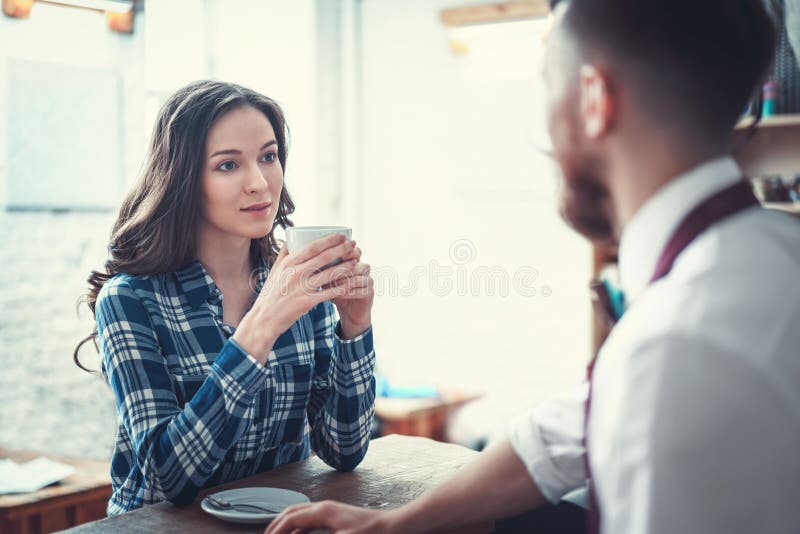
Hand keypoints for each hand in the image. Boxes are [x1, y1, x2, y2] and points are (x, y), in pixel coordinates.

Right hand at [233, 234, 359, 361]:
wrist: (264, 319)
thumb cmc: (271, 293)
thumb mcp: (275, 271)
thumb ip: (284, 254)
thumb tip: (291, 237)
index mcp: (288, 264)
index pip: (312, 247)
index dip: (329, 240)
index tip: (341, 235)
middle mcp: (295, 274)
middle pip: (324, 258)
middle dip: (341, 249)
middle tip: (354, 244)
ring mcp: (301, 288)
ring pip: (329, 274)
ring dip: (345, 266)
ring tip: (356, 261)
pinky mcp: (307, 302)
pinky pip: (329, 292)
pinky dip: (342, 287)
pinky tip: (351, 283)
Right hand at [264, 501, 396, 533]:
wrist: (395, 527)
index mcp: (323, 511)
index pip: (290, 519)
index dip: (275, 531)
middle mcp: (325, 507)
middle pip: (292, 512)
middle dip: (277, 525)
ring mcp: (332, 511)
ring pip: (301, 514)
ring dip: (288, 525)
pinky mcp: (338, 517)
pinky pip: (311, 520)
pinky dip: (300, 527)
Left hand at [328, 243, 373, 338]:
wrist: (350, 312)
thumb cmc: (335, 292)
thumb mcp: (326, 278)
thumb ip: (319, 267)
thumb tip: (300, 256)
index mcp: (353, 260)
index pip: (351, 249)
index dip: (341, 249)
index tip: (325, 252)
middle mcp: (363, 267)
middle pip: (356, 258)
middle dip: (340, 261)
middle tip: (327, 267)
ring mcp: (368, 279)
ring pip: (358, 274)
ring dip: (343, 277)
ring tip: (329, 282)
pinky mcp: (369, 292)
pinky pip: (361, 289)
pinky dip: (347, 291)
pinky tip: (336, 294)